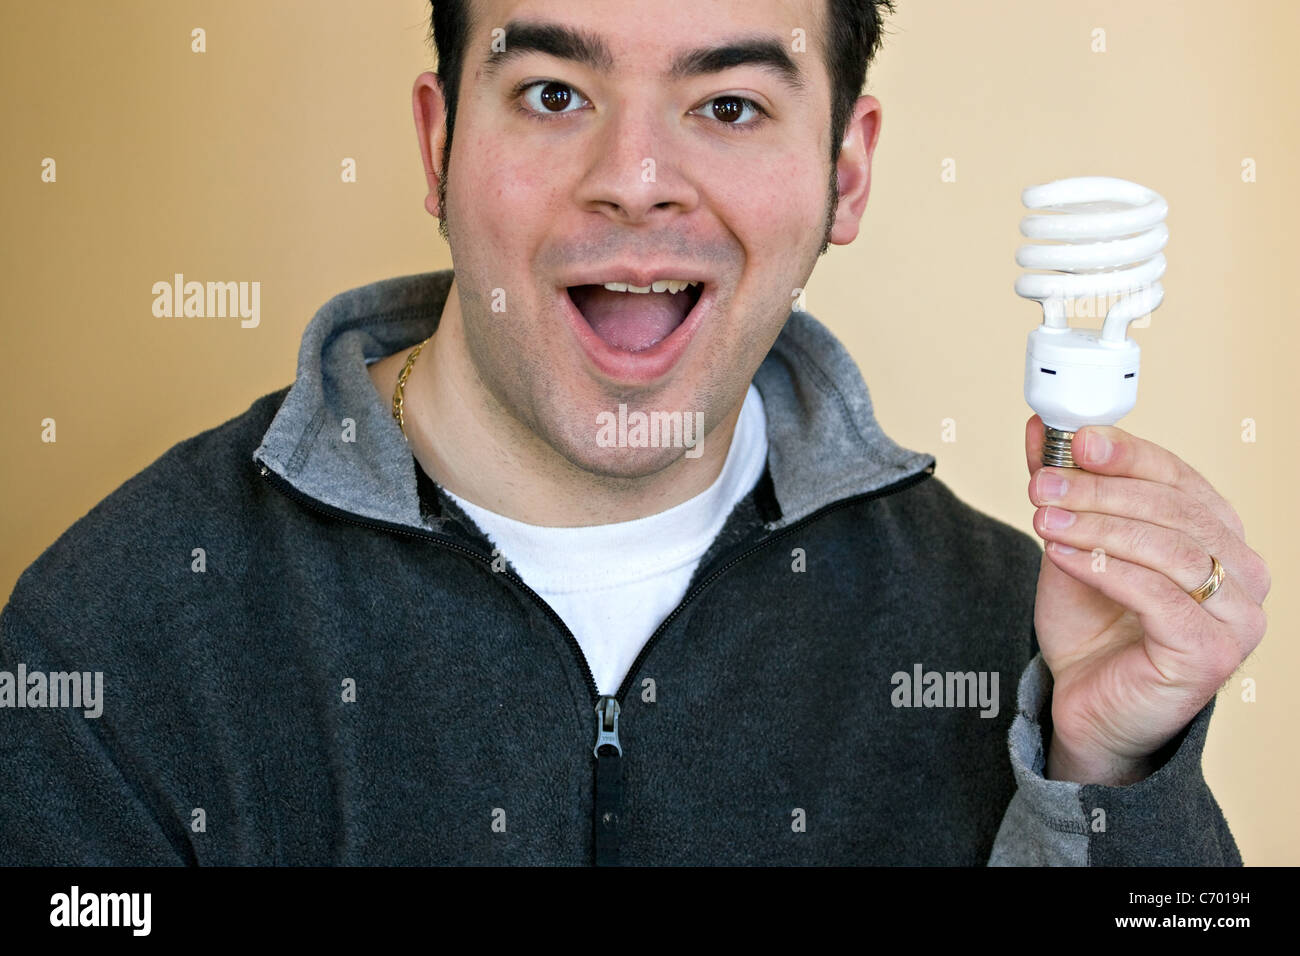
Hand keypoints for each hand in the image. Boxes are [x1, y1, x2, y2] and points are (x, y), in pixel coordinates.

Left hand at [1024, 414, 1269, 785]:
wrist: (1085, 702)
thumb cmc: (1091, 627)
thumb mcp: (1071, 543)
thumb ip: (1066, 489)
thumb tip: (1042, 428)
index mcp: (1219, 536)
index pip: (1179, 478)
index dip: (1129, 454)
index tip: (1076, 440)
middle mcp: (1242, 573)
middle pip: (1175, 511)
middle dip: (1102, 492)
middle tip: (1044, 484)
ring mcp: (1237, 617)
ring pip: (1170, 550)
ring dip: (1099, 527)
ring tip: (1044, 519)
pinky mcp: (1212, 654)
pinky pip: (1160, 597)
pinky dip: (1105, 568)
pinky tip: (1061, 555)